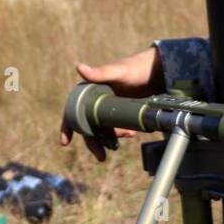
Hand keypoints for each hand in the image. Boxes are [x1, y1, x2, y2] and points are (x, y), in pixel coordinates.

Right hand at [58, 47, 164, 161]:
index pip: (73, 110)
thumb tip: (79, 67)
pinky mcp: (121, 112)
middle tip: (101, 156)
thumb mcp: (119, 71)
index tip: (65, 142)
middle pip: (88, 125)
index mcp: (91, 90)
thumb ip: (101, 73)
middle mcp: (97, 100)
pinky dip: (121, 133)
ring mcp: (109, 107)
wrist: (158, 71)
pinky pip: (116, 128)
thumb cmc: (136, 67)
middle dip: (93, 142)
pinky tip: (132, 132)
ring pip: (103, 129)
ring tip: (126, 135)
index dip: (68, 126)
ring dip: (110, 138)